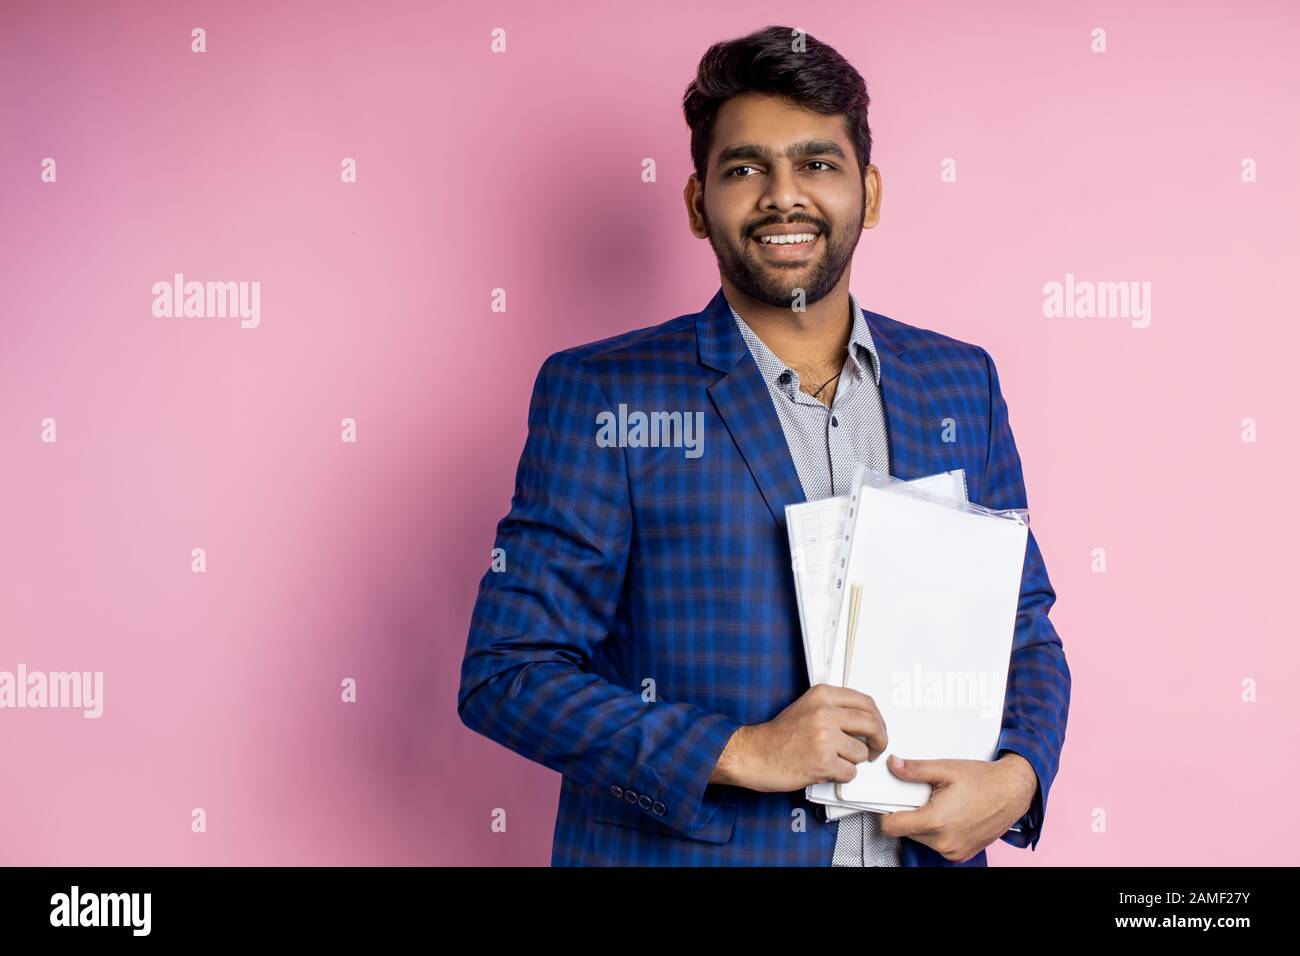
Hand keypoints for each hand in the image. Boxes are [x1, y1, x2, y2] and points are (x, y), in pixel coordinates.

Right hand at [710, 684, 887, 791]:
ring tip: (833, 759)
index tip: (878, 728)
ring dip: (852, 761)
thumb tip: (867, 719)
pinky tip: (826, 769)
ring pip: (861, 753)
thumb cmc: (779, 735)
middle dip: (879, 740)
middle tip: (875, 749)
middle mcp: (825, 712)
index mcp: (822, 695)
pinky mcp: (823, 762)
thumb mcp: (807, 707)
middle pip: (872, 725)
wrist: (755, 754)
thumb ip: (835, 708)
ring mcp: (824, 737)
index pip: (866, 702)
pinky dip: (841, 775)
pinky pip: (850, 772)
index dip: (878, 719)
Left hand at [878, 752, 1037, 862]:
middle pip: (906, 832)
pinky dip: (937, 832)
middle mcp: (944, 841)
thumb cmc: (984, 780)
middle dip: (908, 814)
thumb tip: (893, 765)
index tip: (888, 802)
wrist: (1014, 791)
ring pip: (921, 839)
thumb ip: (916, 769)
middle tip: (922, 796)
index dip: (885, 813)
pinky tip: (950, 814)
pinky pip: (937, 845)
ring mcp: (954, 851)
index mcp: (936, 821)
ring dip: (923, 823)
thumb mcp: (946, 769)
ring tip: (939, 804)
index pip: (892, 827)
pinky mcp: (961, 854)